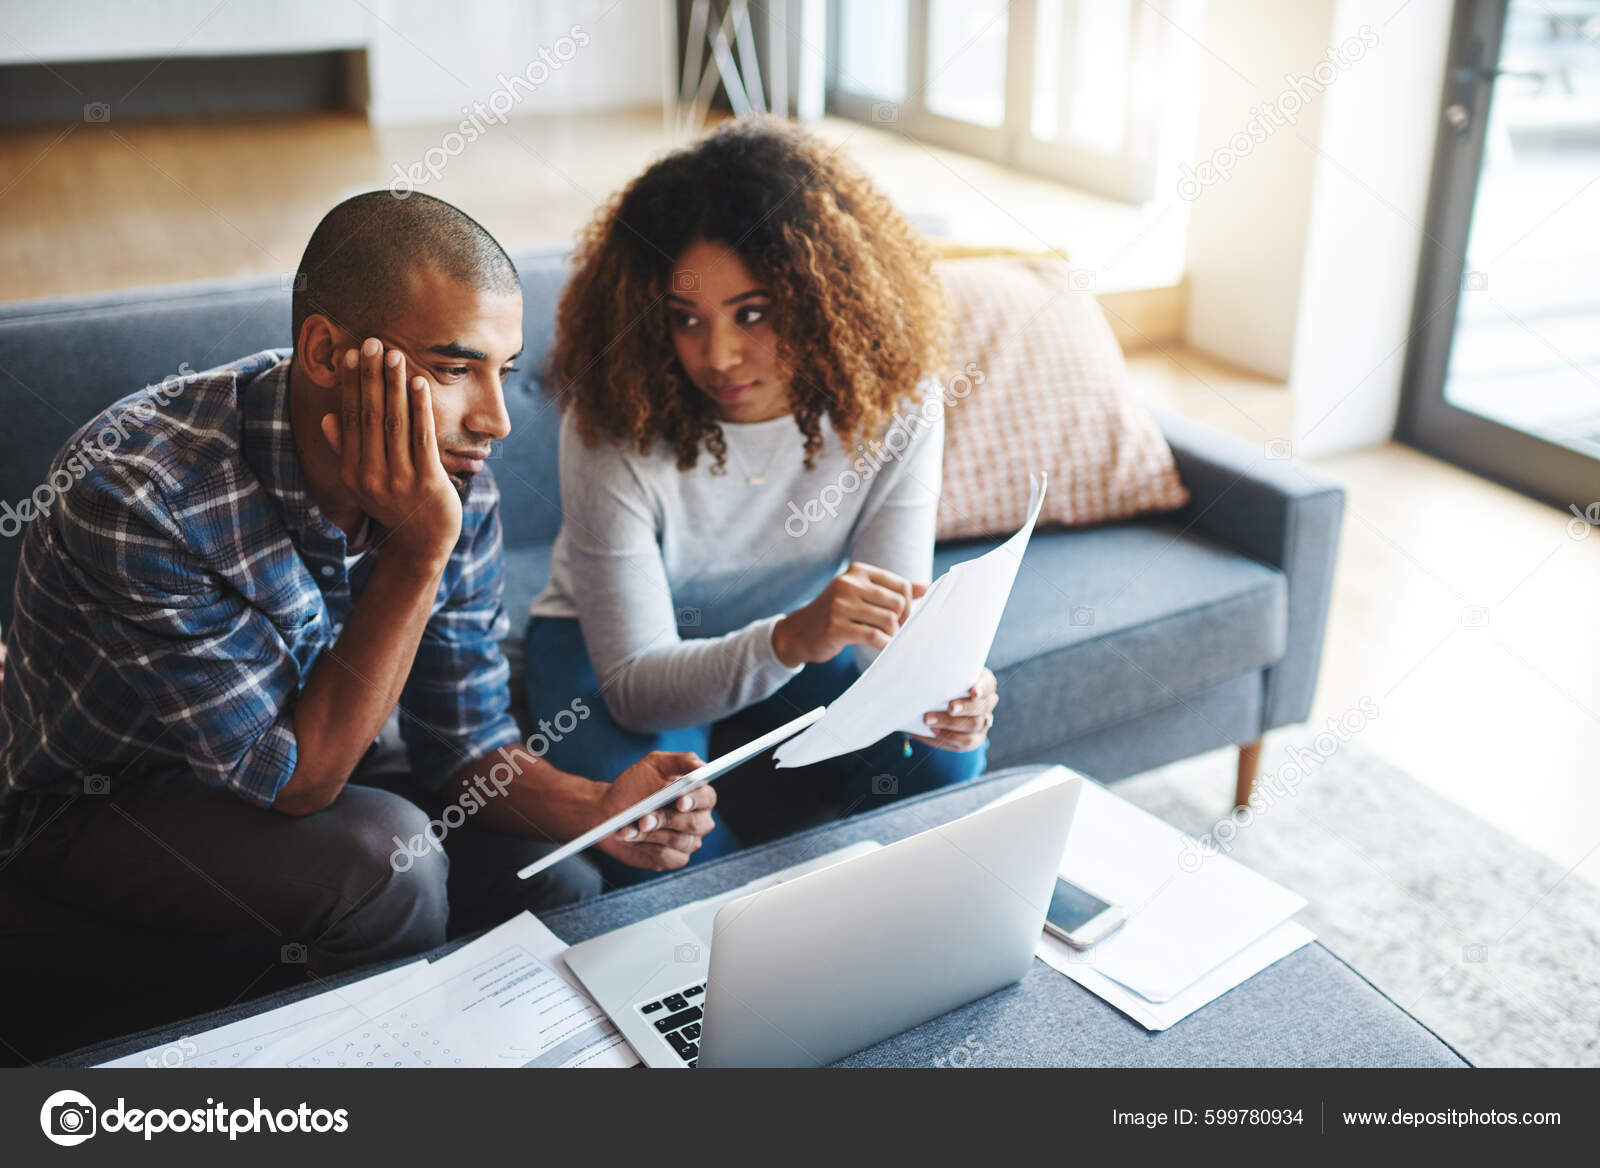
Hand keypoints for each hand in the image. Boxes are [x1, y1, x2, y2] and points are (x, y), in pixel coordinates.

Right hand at [321, 338, 461, 567]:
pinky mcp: (426, 482)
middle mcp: (369, 475)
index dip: (350, 384)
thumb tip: (327, 419)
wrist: (422, 545)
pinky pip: (421, 437)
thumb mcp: (362, 482)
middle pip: (368, 415)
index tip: (351, 354)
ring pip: (393, 422)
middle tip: (373, 342)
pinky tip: (418, 383)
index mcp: (351, 471)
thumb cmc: (394, 506)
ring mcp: (398, 479)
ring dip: (393, 385)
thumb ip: (346, 451)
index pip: (349, 418)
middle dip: (370, 376)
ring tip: (395, 354)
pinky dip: (419, 408)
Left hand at [594, 751, 717, 871]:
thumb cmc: (634, 785)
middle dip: (666, 819)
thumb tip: (702, 767)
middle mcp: (698, 819)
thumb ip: (681, 761)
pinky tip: (633, 839)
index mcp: (697, 794)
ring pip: (679, 841)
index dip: (695, 800)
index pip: (707, 798)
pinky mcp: (675, 858)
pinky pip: (669, 857)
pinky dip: (647, 848)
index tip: (679, 801)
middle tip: (643, 818)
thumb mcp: (654, 764)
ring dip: (650, 834)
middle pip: (696, 823)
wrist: (609, 810)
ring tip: (629, 828)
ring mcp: (689, 841)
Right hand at [772, 562, 928, 667]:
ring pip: (888, 621)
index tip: (902, 618)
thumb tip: (927, 587)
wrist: (799, 633)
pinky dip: (883, 645)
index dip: (909, 605)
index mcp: (857, 572)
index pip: (900, 585)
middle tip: (894, 631)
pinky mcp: (836, 628)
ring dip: (892, 635)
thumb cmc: (836, 614)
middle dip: (902, 621)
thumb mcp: (861, 594)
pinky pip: (874, 637)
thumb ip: (892, 590)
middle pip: (898, 603)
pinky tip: (879, 647)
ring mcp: (840, 606)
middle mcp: (848, 584)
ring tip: (884, 639)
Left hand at [912, 667, 997, 752]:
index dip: (982, 688)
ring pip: (974, 725)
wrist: (934, 705)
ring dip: (950, 723)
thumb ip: (942, 675)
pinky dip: (947, 737)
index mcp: (984, 683)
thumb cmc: (940, 684)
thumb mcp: (943, 676)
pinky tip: (932, 731)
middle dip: (964, 708)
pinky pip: (965, 742)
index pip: (988, 684)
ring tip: (929, 720)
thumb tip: (926, 674)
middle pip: (981, 707)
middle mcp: (987, 704)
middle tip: (949, 707)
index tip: (973, 691)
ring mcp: (983, 723)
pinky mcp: (974, 739)